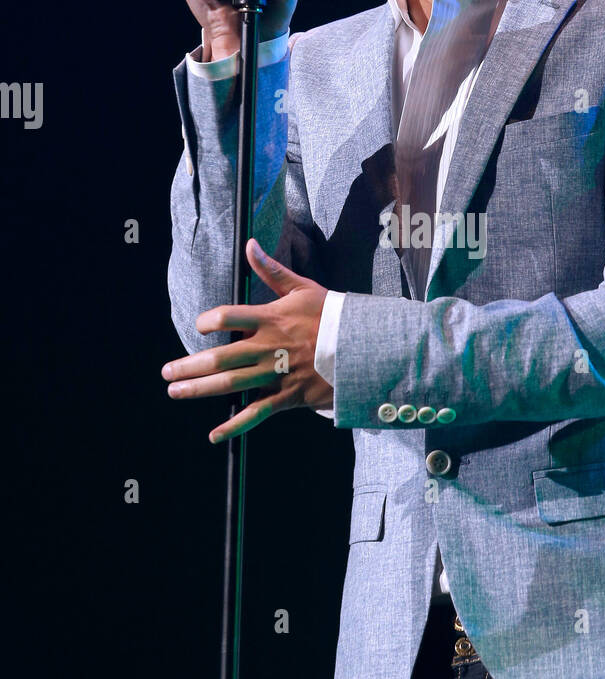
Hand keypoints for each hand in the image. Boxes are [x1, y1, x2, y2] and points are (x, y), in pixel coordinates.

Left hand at [161, 239, 332, 440]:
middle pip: (221, 357)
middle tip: (166, 371)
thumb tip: (250, 244)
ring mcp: (278, 373)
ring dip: (200, 389)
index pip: (229, 316)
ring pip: (232, 384)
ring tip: (175, 391)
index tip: (199, 326)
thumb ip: (271, 270)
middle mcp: (269, 347)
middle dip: (190, 365)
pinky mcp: (289, 396)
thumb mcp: (302, 289)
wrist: (365, 347)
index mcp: (271, 319)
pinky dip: (234, 425)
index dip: (209, 321)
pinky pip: (257, 412)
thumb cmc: (332, 315)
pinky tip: (214, 434)